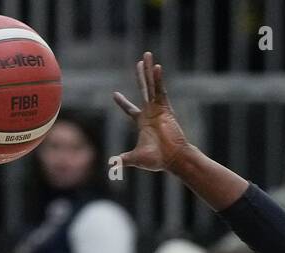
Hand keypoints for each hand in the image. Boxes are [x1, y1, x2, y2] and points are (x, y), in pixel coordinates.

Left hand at [112, 51, 192, 172]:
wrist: (173, 159)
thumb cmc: (157, 160)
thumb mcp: (136, 158)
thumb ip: (123, 160)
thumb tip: (111, 165)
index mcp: (142, 122)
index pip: (130, 109)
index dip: (122, 102)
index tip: (114, 95)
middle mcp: (150, 112)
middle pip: (144, 89)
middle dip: (141, 75)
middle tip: (139, 62)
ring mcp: (158, 109)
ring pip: (152, 85)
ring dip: (149, 70)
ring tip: (147, 55)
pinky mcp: (166, 109)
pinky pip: (161, 90)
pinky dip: (159, 79)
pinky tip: (157, 67)